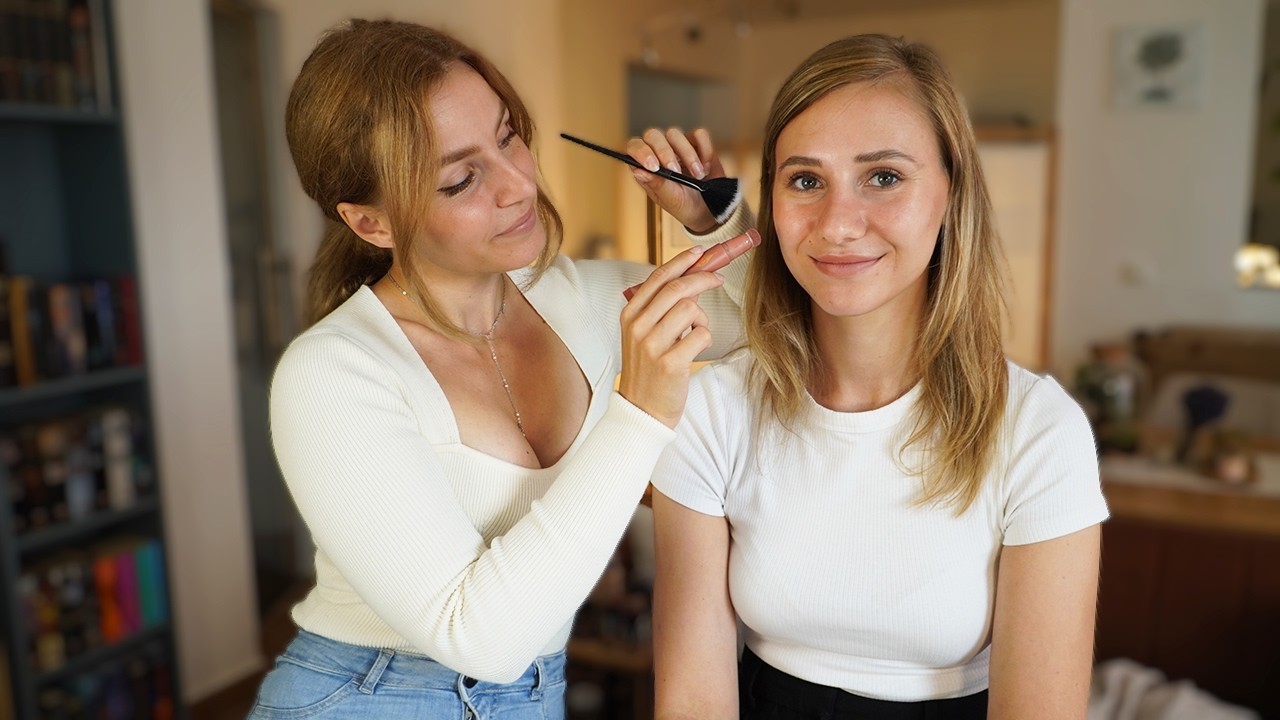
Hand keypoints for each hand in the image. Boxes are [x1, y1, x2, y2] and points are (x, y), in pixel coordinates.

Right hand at [617, 244, 724, 427]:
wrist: (642, 410)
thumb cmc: (649, 369)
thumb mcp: (645, 334)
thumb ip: (662, 308)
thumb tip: (692, 279)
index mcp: (630, 315)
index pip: (657, 278)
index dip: (681, 262)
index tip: (700, 253)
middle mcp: (638, 327)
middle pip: (676, 288)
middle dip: (703, 278)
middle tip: (718, 279)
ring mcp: (652, 345)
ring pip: (690, 309)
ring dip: (701, 318)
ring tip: (695, 332)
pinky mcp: (670, 363)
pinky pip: (701, 335)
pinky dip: (704, 338)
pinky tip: (693, 349)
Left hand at [626, 127, 726, 233]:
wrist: (709, 209)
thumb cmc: (684, 205)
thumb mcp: (670, 198)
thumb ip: (656, 183)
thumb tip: (637, 171)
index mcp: (646, 166)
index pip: (634, 147)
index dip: (641, 152)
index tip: (654, 166)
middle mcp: (659, 152)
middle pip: (653, 135)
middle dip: (664, 152)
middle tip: (676, 170)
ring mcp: (677, 145)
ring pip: (675, 133)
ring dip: (688, 154)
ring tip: (697, 175)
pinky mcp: (697, 142)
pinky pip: (699, 134)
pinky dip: (705, 149)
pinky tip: (705, 167)